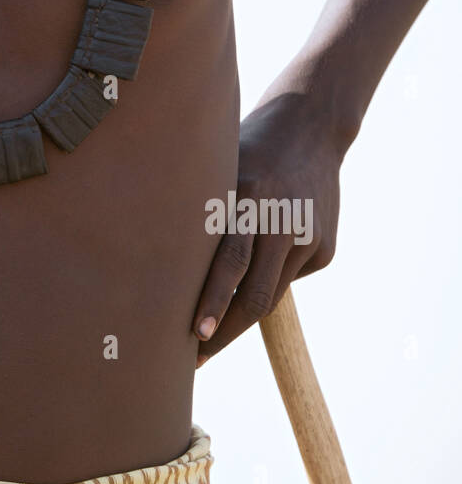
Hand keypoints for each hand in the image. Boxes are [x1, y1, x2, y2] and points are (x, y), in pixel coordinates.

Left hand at [193, 92, 342, 364]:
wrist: (311, 124)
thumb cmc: (241, 152)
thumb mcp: (216, 174)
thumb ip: (199, 219)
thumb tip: (158, 276)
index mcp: (247, 197)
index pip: (229, 262)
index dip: (212, 301)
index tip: (195, 336)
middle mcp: (282, 219)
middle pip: (255, 295)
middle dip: (223, 334)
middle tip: (194, 360)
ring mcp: (309, 235)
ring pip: (270, 295)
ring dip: (239, 319)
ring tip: (207, 337)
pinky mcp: (326, 248)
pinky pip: (288, 279)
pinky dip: (267, 280)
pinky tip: (262, 257)